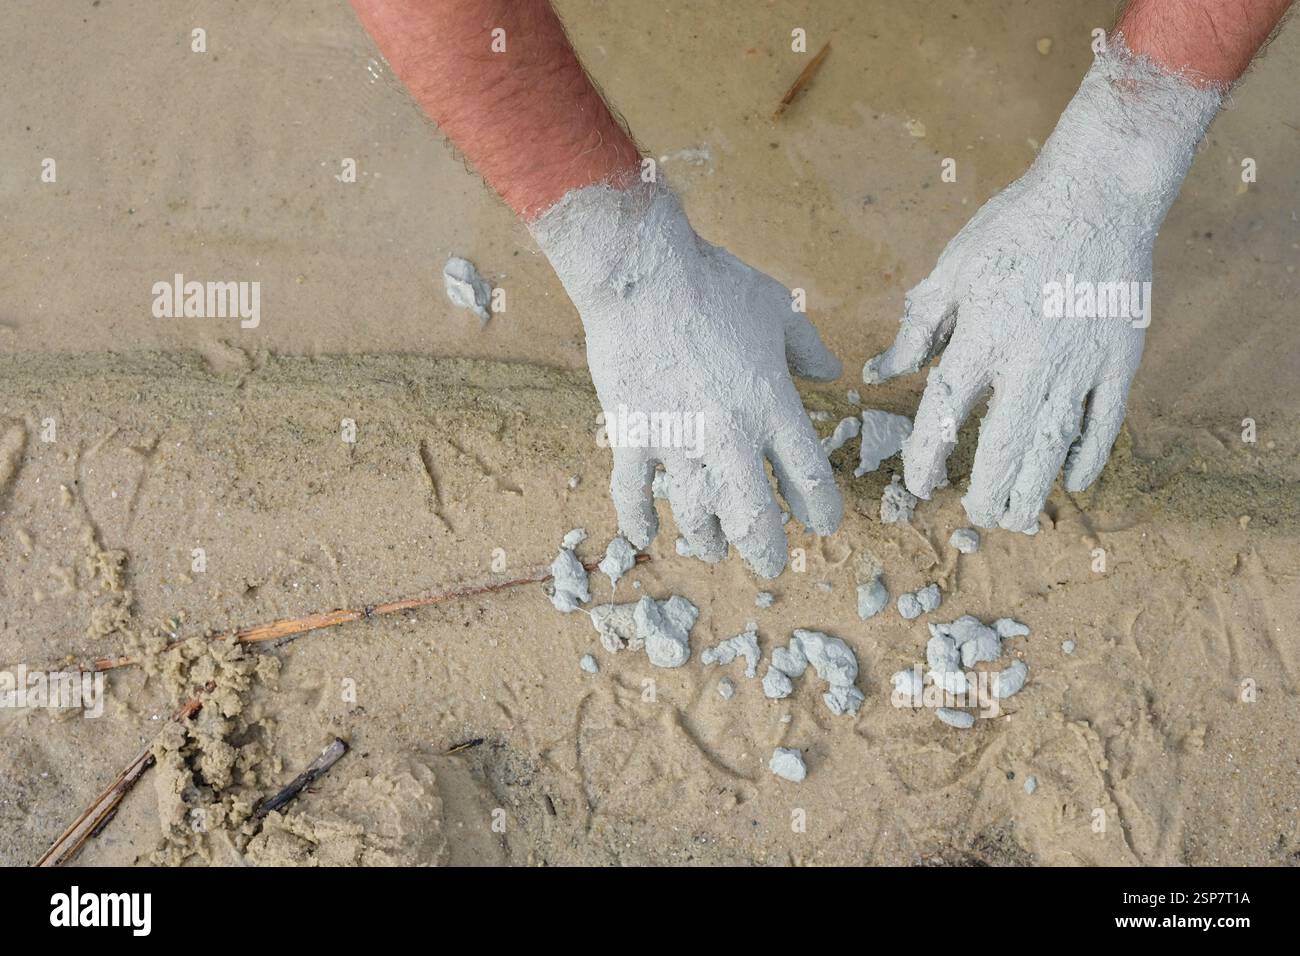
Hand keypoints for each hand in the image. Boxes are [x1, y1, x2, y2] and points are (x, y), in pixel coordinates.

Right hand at [531, 178, 842, 575]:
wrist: (644, 274)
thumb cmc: (715, 285)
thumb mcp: (778, 310)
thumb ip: (808, 349)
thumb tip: (832, 373)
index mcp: (773, 406)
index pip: (809, 478)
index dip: (822, 510)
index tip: (823, 523)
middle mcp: (730, 436)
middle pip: (755, 517)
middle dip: (767, 550)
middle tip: (770, 564)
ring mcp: (678, 441)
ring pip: (697, 515)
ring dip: (708, 539)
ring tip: (714, 549)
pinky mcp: (634, 436)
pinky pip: (634, 494)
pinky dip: (639, 521)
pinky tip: (646, 536)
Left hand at [864, 45, 1219, 532]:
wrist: (1101, 190)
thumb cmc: (1017, 226)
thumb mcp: (953, 269)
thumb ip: (916, 327)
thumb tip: (878, 373)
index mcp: (982, 335)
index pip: (946, 413)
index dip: (927, 456)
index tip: (916, 486)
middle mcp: (1031, 358)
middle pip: (1005, 444)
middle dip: (987, 490)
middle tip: (974, 516)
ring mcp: (1081, 363)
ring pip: (1055, 444)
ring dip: (1034, 488)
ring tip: (1016, 518)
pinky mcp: (1121, 359)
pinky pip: (1106, 423)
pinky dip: (1089, 457)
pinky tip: (1073, 482)